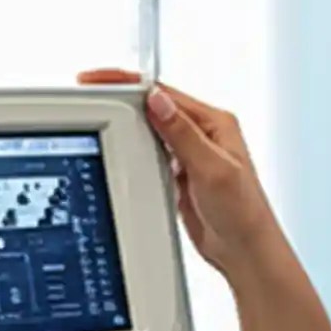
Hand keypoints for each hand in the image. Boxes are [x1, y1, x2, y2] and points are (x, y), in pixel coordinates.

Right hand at [77, 69, 286, 280]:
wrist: (243, 249)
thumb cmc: (243, 210)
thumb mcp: (211, 168)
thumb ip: (183, 134)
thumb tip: (158, 101)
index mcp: (216, 124)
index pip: (166, 94)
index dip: (130, 84)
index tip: (98, 80)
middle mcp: (204, 135)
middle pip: (155, 108)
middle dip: (122, 100)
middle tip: (87, 97)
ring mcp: (190, 155)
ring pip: (149, 130)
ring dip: (126, 125)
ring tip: (95, 118)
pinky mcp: (179, 175)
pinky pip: (149, 154)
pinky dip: (132, 150)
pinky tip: (117, 150)